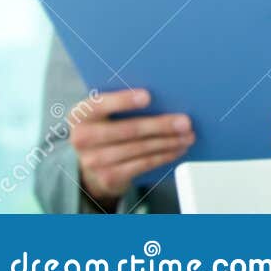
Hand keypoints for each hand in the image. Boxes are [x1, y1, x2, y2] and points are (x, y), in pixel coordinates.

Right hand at [67, 89, 194, 208]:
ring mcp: (93, 161)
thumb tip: (166, 93)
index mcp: (81, 114)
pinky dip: (164, 155)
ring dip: (168, 142)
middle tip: (185, 121)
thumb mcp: (108, 111)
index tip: (148, 96)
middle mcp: (82, 138)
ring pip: (139, 149)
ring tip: (188, 135)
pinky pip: (142, 164)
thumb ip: (126, 101)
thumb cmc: (109, 125)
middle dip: (160, 125)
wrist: (94, 160)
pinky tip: (178, 149)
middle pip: (127, 130)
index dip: (123, 100)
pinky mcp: (107, 177)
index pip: (99, 104)